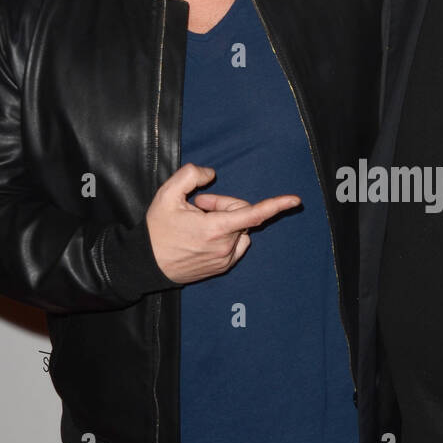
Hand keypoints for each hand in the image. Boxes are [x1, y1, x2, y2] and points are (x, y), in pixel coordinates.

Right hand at [146, 164, 300, 284]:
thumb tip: (211, 174)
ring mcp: (225, 259)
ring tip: (199, 222)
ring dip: (225, 221)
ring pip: (239, 229)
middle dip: (224, 205)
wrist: (146, 264)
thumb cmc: (157, 230)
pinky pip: (236, 244)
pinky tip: (204, 236)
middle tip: (199, 205)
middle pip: (241, 214)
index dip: (276, 205)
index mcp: (215, 228)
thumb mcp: (167, 195)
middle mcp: (225, 246)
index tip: (295, 200)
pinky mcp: (223, 267)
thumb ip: (190, 176)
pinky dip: (226, 235)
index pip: (253, 213)